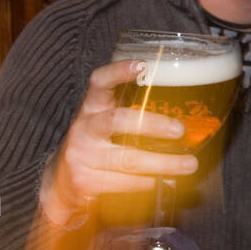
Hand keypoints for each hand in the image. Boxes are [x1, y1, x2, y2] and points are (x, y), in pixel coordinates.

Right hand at [39, 58, 196, 225]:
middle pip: (119, 120)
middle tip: (179, 130)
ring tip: (189, 164)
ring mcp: (82, 155)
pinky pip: (125, 183)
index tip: (143, 65)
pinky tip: (165, 182)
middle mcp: (84, 128)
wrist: (61, 184)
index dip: (119, 71)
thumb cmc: (95, 148)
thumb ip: (132, 117)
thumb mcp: (106, 126)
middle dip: (153, 124)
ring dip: (164, 163)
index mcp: (91, 108)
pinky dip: (149, 183)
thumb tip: (184, 121)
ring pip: (128, 159)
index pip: (99, 82)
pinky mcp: (85, 181)